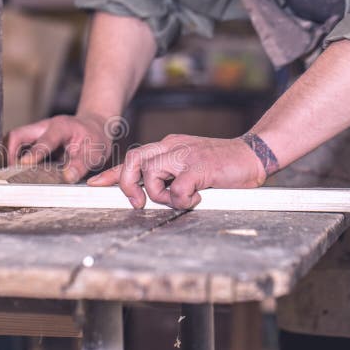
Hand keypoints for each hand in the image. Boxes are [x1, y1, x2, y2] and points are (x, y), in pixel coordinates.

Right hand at [6, 113, 113, 182]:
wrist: (93, 126)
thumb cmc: (94, 139)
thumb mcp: (95, 153)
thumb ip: (81, 165)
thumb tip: (68, 177)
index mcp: (61, 127)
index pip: (45, 140)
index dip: (34, 153)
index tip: (24, 164)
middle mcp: (44, 127)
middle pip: (18, 135)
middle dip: (9, 153)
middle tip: (9, 174)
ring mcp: (36, 133)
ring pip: (14, 140)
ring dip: (9, 156)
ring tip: (10, 176)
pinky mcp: (34, 140)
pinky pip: (18, 147)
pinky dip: (14, 159)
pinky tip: (16, 173)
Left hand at [87, 134, 265, 208]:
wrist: (253, 154)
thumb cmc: (222, 165)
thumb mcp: (188, 164)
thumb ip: (169, 174)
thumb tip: (148, 193)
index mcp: (168, 147)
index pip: (132, 158)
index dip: (111, 173)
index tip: (96, 184)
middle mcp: (172, 147)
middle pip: (133, 159)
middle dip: (127, 184)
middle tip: (138, 202)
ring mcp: (185, 155)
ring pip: (151, 173)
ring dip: (159, 194)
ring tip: (177, 199)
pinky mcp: (199, 167)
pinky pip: (177, 188)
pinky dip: (182, 200)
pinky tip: (196, 199)